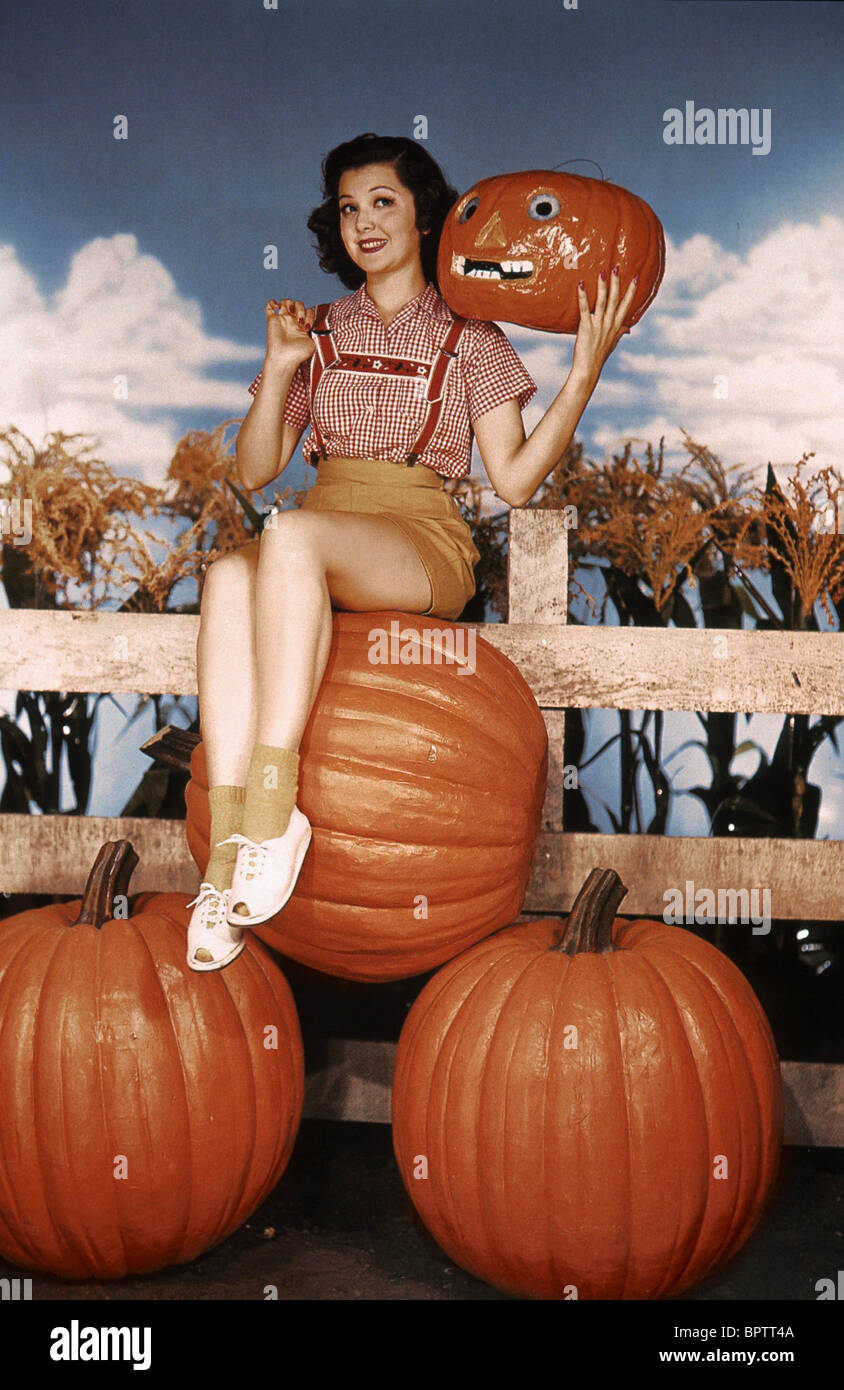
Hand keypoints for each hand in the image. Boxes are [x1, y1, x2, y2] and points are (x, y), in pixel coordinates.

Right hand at [265, 298, 315, 365]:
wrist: (285, 358)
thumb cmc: (298, 355)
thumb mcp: (313, 344)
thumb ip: (315, 334)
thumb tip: (317, 329)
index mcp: (302, 326)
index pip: (308, 311)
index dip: (309, 315)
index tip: (307, 327)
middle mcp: (293, 322)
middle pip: (298, 304)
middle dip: (301, 309)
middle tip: (300, 321)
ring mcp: (282, 320)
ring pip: (285, 302)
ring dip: (289, 303)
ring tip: (290, 312)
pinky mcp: (272, 320)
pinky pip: (269, 307)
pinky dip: (272, 303)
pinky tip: (277, 307)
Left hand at [571, 266, 636, 384]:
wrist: (589, 369)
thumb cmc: (599, 356)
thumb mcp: (613, 343)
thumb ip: (620, 332)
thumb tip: (628, 329)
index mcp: (617, 326)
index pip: (626, 305)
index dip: (631, 291)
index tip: (636, 278)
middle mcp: (609, 323)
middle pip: (615, 300)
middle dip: (617, 283)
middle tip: (617, 268)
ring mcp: (598, 325)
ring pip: (602, 302)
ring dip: (602, 286)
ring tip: (602, 272)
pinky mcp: (586, 327)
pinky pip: (584, 309)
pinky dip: (583, 296)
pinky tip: (581, 285)